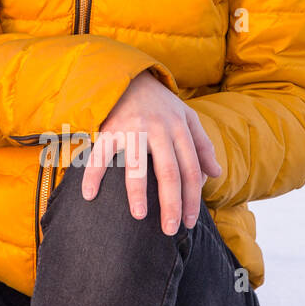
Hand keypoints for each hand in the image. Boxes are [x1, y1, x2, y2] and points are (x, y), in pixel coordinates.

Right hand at [80, 69, 221, 233]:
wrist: (130, 75)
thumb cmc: (161, 103)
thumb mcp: (187, 118)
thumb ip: (202, 145)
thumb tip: (215, 173)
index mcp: (180, 130)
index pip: (190, 170)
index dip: (192, 198)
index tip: (189, 222)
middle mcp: (159, 129)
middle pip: (168, 172)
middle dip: (171, 203)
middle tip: (170, 230)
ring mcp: (133, 129)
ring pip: (137, 165)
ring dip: (137, 193)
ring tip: (140, 217)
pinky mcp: (110, 128)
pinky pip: (101, 155)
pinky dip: (93, 174)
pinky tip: (89, 196)